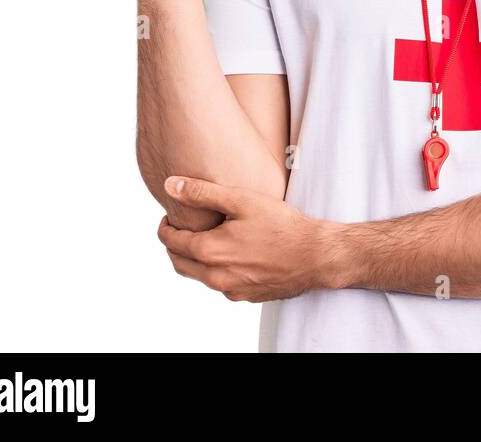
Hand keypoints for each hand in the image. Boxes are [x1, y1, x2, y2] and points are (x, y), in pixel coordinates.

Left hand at [156, 176, 344, 302]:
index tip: (171, 217)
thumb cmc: (282, 225)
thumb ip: (202, 192)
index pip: (170, 241)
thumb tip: (170, 185)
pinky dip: (218, 270)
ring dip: (196, 259)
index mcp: (208, 251)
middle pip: (179, 263)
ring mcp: (229, 289)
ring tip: (209, 239)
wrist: (316, 256)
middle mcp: (214, 276)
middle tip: (183, 229)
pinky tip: (234, 254)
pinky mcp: (244, 296)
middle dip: (175, 245)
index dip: (165, 227)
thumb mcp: (242, 200)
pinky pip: (221, 283)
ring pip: (199, 275)